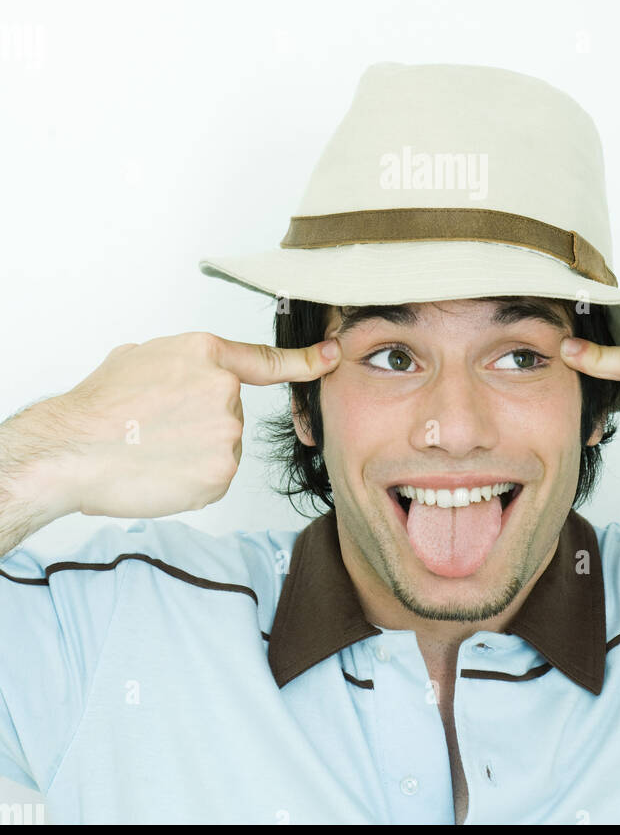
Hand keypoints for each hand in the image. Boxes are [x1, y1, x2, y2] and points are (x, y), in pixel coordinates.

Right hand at [13, 332, 341, 522]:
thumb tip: (180, 377)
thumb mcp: (140, 358)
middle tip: (155, 428)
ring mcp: (226, 433)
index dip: (304, 361)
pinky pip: (213, 478)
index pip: (266, 360)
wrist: (73, 451)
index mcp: (205, 354)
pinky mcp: (221, 473)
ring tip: (151, 448)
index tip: (332, 357)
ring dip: (193, 452)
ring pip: (220, 447)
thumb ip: (178, 364)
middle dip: (198, 423)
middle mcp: (225, 390)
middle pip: (227, 413)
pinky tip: (160, 472)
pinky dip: (190, 480)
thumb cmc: (97, 408)